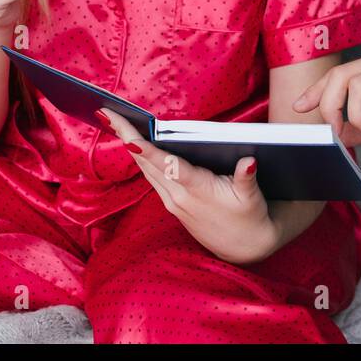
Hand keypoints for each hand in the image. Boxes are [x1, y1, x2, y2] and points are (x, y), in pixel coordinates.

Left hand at [96, 108, 277, 265]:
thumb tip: (249, 161)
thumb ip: (247, 176)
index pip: (169, 167)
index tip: (129, 140)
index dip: (148, 152)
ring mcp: (173, 202)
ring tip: (114, 121)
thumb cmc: (251, 217)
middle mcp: (179, 197)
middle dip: (126, 137)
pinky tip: (133, 144)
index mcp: (198, 191)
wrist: (245, 247)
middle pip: (146, 163)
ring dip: (128, 146)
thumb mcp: (252, 197)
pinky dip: (141, 158)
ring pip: (145, 170)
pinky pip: (151, 177)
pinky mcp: (172, 205)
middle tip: (108, 113)